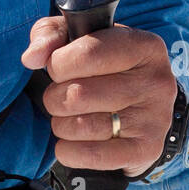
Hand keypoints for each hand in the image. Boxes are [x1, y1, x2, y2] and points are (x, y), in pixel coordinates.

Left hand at [20, 18, 177, 177]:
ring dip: (61, 123)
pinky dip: (70, 151)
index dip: (58, 63)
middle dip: (55, 96)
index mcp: (143, 45)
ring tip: (69, 116)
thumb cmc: (104, 65)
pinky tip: (72, 142)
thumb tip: (32, 57)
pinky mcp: (147, 149)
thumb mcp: (78, 37)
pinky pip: (93, 155)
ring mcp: (155, 117)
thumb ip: (50, 34)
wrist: (140, 105)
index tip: (58, 68)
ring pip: (80, 126)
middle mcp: (156, 81)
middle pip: (78, 94)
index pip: (87, 53)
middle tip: (61, 95)